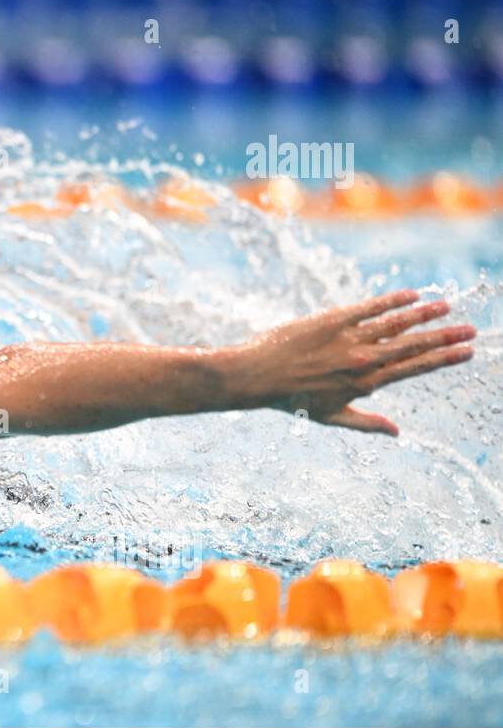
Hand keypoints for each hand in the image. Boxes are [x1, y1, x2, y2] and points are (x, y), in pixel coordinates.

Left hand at [233, 289, 475, 435]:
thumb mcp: (331, 417)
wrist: (256, 376)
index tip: (467, 352)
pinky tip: (412, 295)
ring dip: (424, 315)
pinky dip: (392, 301)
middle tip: (471, 330)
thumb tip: (397, 433)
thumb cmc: (292, 399)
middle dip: (445, 337)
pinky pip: (369, 308)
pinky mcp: (332, 320)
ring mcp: (348, 339)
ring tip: (447, 308)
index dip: (443, 359)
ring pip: (395, 324)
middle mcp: (362, 361)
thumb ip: (366, 423)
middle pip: (413, 346)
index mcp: (365, 384)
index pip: (413, 368)